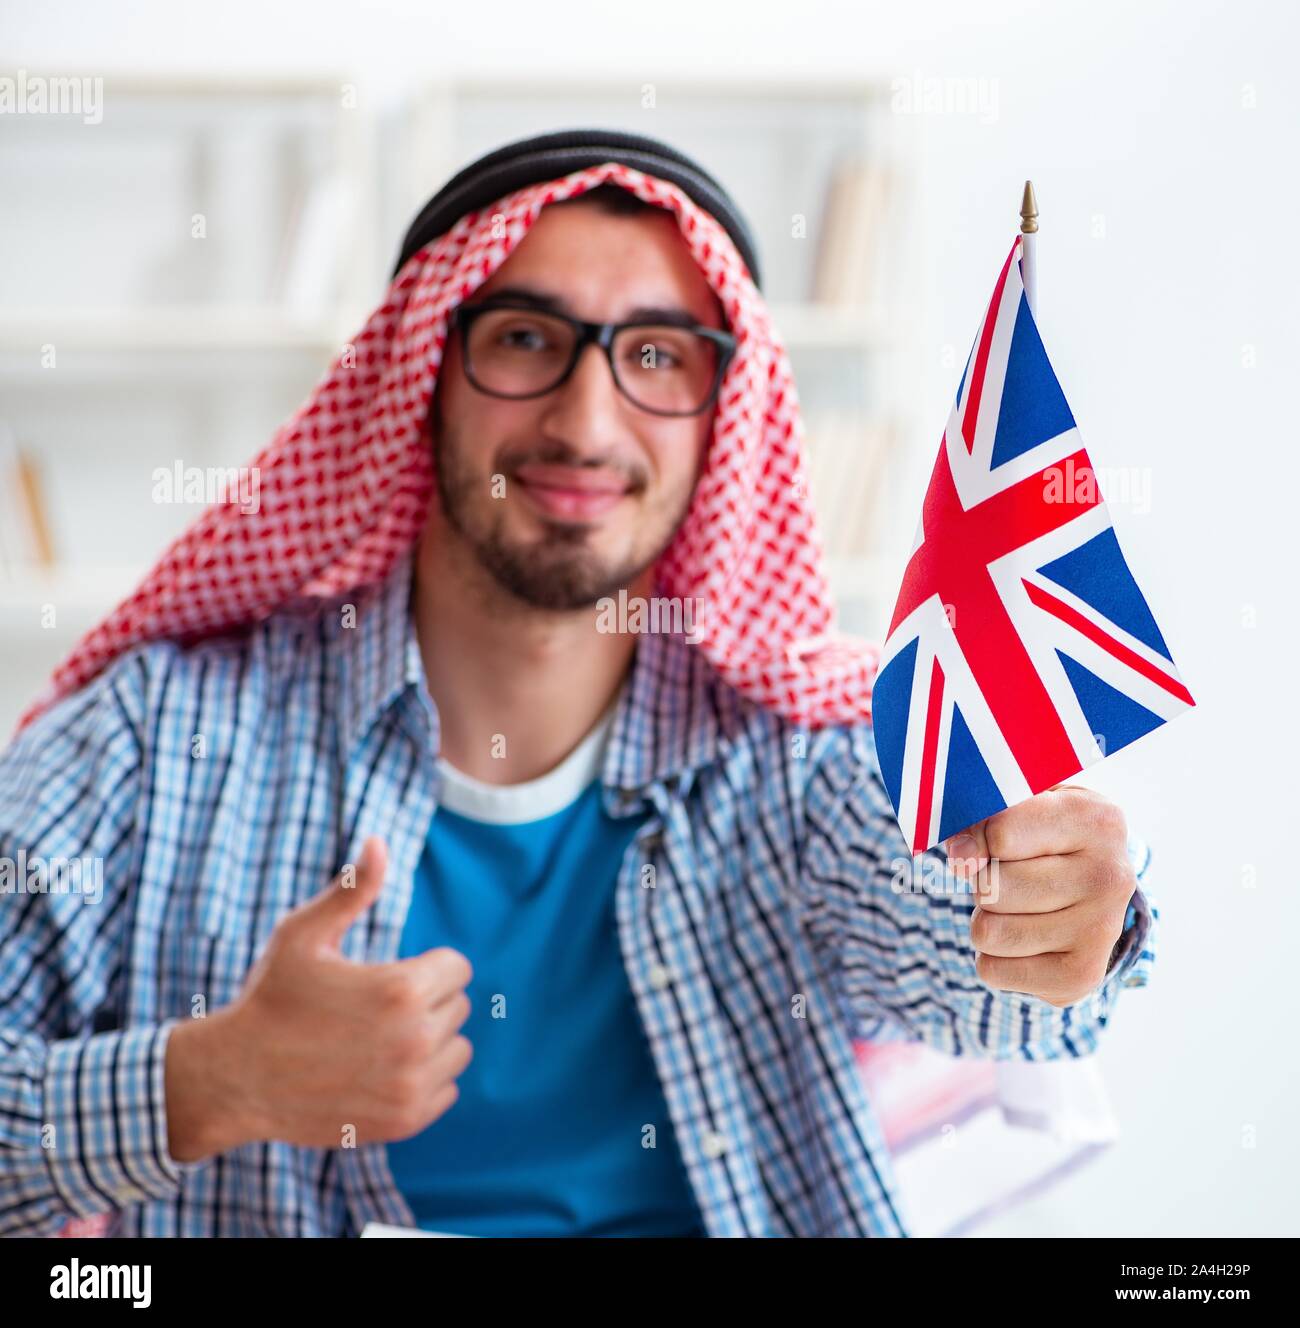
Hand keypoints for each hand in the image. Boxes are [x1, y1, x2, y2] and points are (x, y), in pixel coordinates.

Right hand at [167, 837, 472, 1159]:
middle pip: (458, 1006)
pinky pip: (447, 1091)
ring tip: (381, 1039)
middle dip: (426, 1002)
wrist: (235, 1078)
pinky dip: (424, 1080)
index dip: (424, 967)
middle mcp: (415, 1039)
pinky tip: (382, 1071)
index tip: (387, 976)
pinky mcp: (404, 1120)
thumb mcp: (304, 934)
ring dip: (431, 1041)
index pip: (457, 968)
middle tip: (375, 1010)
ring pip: (458, 1050)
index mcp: (401, 988)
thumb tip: (379, 841)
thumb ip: (352, 889)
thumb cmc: (271, 998)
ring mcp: (411, 1085)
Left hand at [943, 786, 1135, 1008]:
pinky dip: (992, 957)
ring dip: (986, 920)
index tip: (984, 840)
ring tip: (1017, 906)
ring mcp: (1101, 931)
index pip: (1001, 836)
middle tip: (1010, 877)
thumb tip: (963, 856)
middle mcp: (1110, 877)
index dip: (975, 839)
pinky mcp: (1082, 976)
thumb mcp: (1020, 801)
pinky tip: (1022, 938)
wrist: (1094, 884)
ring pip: (988, 932)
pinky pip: (992, 970)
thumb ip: (982, 813)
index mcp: (1096, 820)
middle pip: (991, 888)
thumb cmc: (1043, 833)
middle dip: (983, 882)